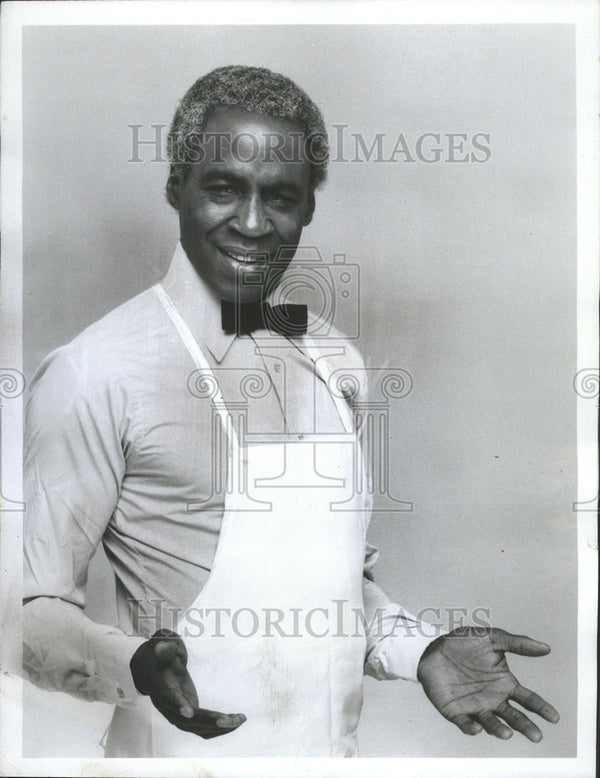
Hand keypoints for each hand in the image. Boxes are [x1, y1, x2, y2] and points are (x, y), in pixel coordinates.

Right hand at [130, 628, 245, 737]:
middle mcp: (167, 706)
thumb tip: (162, 646)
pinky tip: (237, 720)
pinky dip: (221, 728)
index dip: (177, 704)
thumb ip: (165, 646)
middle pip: (186, 720)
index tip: (189, 712)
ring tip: (240, 719)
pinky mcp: (188, 718)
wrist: (151, 670)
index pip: (167, 697)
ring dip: (219, 727)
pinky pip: (204, 729)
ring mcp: (177, 715)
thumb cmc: (160, 654)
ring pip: (198, 729)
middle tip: (227, 719)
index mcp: (161, 686)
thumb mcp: (162, 644)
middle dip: (208, 721)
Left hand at [416, 626, 558, 741]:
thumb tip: (546, 648)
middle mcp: (493, 699)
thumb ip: (517, 643)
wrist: (433, 647)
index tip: (554, 717)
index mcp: (505, 684)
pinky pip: (465, 723)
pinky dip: (471, 727)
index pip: (528, 699)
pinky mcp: (456, 711)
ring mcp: (475, 707)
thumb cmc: (464, 643)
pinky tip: (476, 728)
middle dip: (525, 726)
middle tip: (537, 735)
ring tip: (507, 733)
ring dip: (499, 729)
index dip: (541, 708)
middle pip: (514, 717)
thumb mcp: (491, 638)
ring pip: (491, 723)